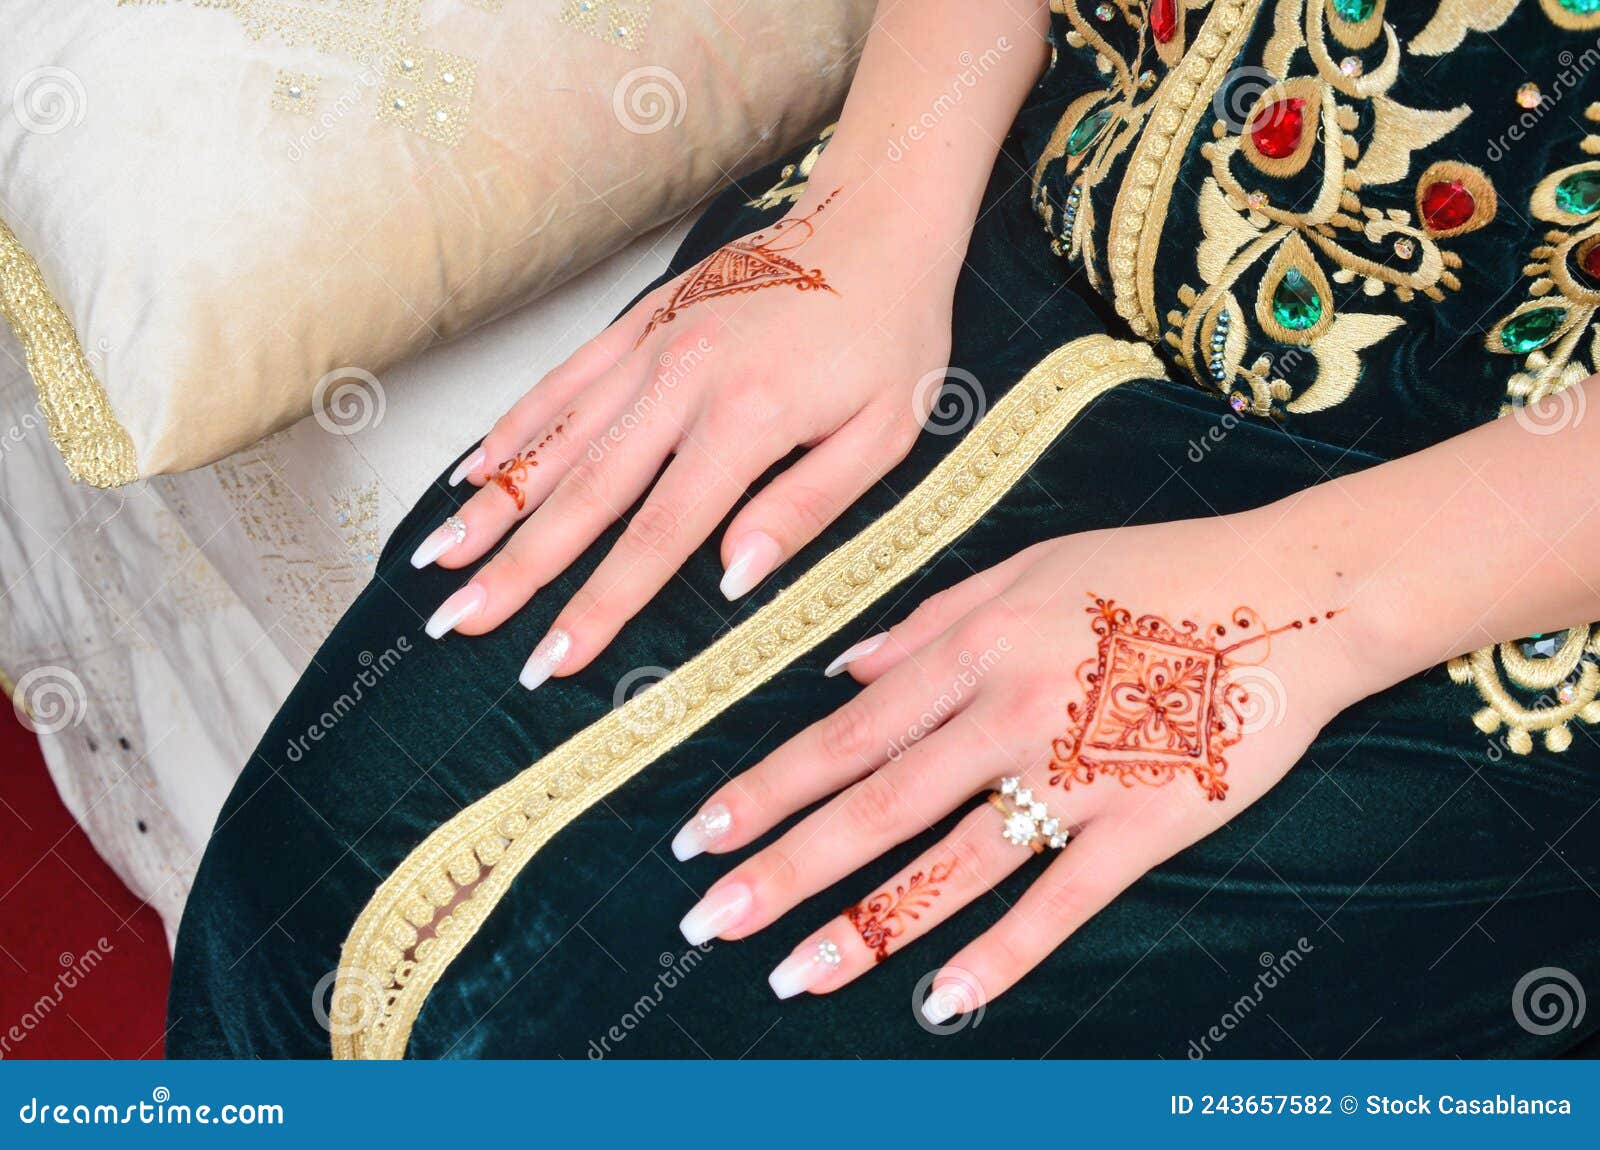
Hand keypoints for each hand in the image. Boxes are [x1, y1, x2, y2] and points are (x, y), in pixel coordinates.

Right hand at [411, 184, 959, 688]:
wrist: (875, 219)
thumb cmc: (891, 334)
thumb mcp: (883, 432)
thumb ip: (805, 506)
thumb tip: (734, 578)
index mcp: (746, 421)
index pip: (657, 536)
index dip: (599, 606)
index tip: (548, 660)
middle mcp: (681, 381)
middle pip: (583, 494)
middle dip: (516, 568)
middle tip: (455, 623)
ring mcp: (651, 344)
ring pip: (555, 437)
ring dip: (493, 504)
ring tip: (437, 559)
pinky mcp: (641, 318)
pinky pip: (563, 380)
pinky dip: (514, 426)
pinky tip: (472, 470)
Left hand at [667, 514, 1388, 1020]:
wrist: (1292, 592)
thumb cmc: (1153, 572)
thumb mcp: (1026, 567)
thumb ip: (926, 622)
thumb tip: (839, 672)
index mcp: (971, 648)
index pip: (844, 736)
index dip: (765, 790)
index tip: (698, 835)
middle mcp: (1007, 714)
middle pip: (875, 807)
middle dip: (782, 868)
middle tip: (706, 920)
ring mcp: (1076, 775)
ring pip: (950, 865)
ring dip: (865, 925)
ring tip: (791, 974)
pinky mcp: (1145, 825)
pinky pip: (1059, 901)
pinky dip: (1000, 955)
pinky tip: (941, 1001)